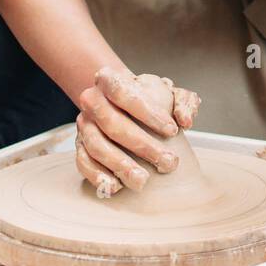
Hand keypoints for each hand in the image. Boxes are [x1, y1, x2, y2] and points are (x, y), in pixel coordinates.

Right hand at [74, 66, 201, 197]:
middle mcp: (91, 100)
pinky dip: (97, 175)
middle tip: (168, 162)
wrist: (126, 106)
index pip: (122, 92)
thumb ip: (184, 101)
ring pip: (96, 146)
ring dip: (120, 165)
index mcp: (108, 79)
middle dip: (142, 145)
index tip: (173, 130)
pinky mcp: (80, 146)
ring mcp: (84, 125)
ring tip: (144, 180)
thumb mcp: (170, 93)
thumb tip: (185, 120)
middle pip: (111, 123)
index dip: (147, 112)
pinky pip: (83, 162)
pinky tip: (116, 186)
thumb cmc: (150, 99)